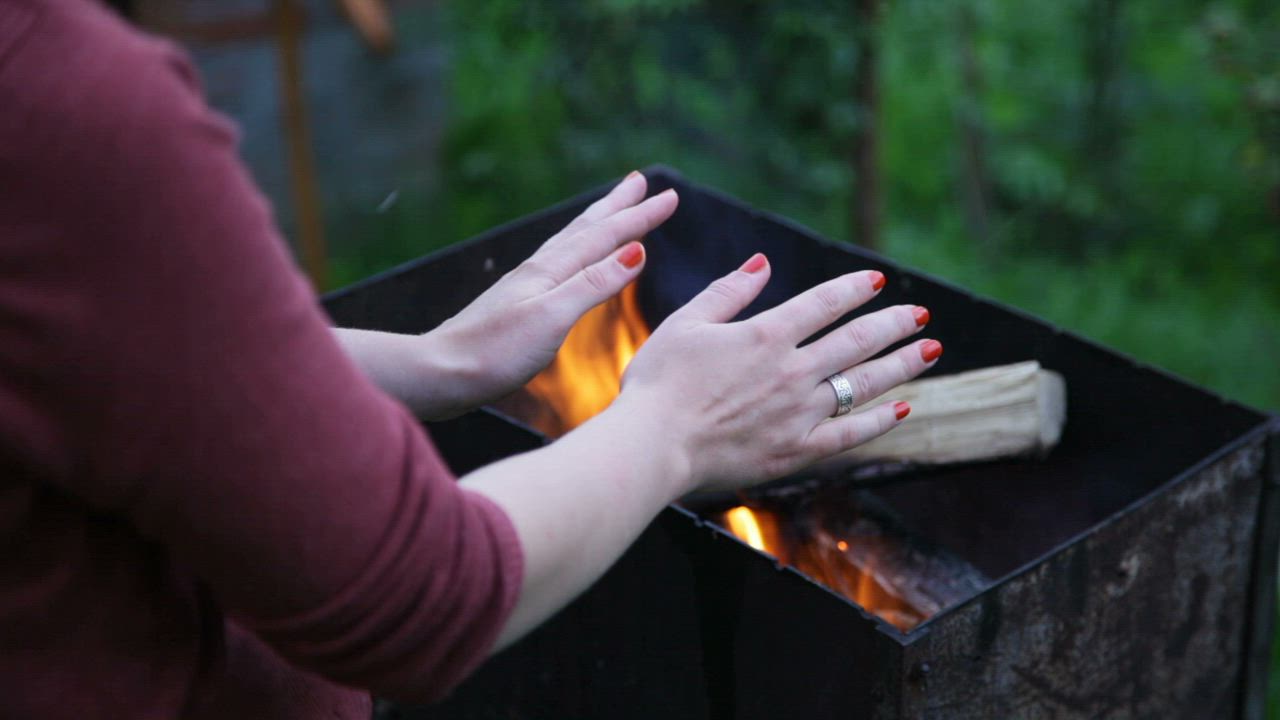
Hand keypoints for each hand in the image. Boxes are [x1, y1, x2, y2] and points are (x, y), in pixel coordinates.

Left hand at [416, 172, 676, 417]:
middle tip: (640, 181)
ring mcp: (526, 286)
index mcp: (550, 270)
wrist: (442, 374)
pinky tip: (573, 262)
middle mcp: (538, 270)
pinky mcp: (518, 305)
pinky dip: (577, 252)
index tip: (670, 197)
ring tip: (612, 208)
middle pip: (585, 228)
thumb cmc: (495, 352)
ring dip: (596, 223)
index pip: (604, 235)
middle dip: (617, 205)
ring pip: (570, 242)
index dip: (639, 217)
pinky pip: (560, 264)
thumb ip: (594, 284)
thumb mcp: (552, 318)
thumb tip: (638, 251)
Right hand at [617, 254, 940, 493]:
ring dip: (902, 365)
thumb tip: (762, 263)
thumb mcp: (685, 323)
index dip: (854, 289)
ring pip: (864, 384)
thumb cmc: (658, 383)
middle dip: (893, 324)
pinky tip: (904, 410)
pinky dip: (881, 422)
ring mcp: (800, 413)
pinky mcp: (797, 450)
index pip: (824, 303)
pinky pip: (851, 434)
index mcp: (765, 335)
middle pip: (857, 341)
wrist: (653, 445)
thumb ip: (728, 292)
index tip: (877, 281)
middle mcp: (792, 371)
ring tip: (930, 351)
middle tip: (920, 315)